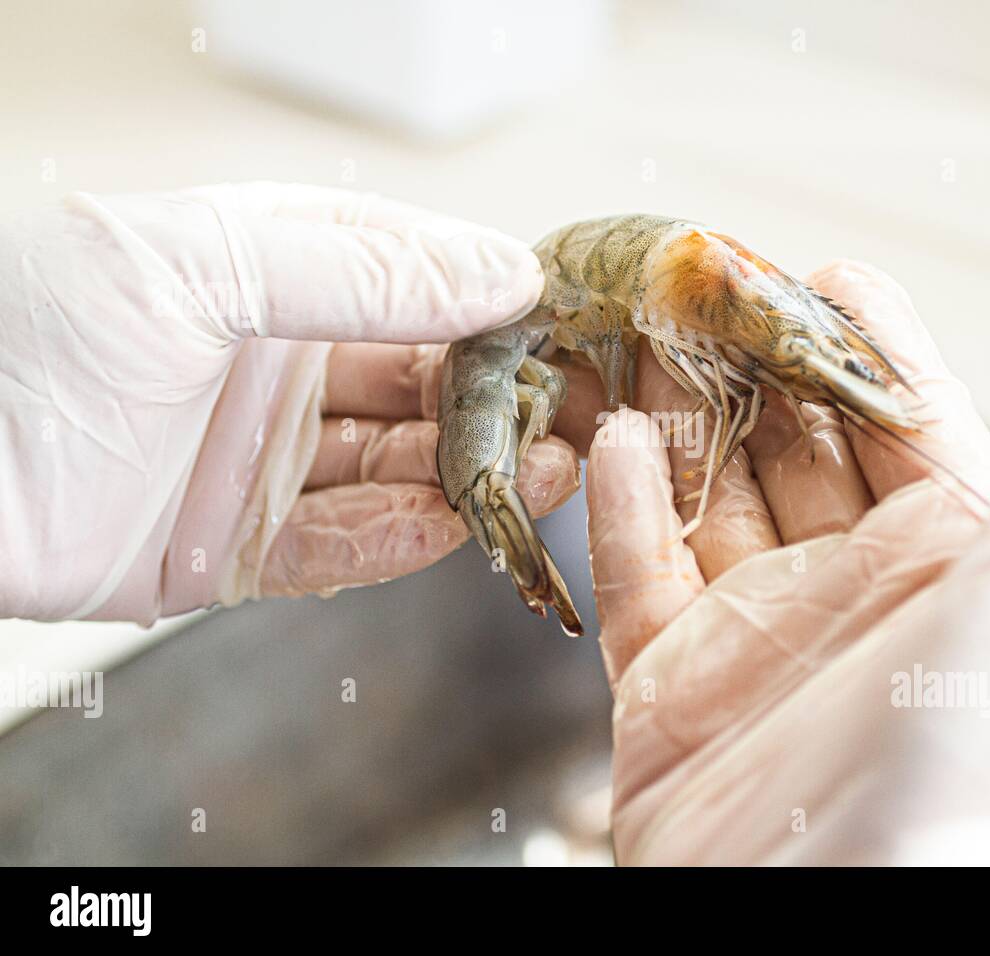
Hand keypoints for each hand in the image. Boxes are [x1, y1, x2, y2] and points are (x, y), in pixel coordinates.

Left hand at [0, 183, 580, 622]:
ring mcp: (252, 456)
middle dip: (495, 399)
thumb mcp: (197, 265)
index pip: (408, 275)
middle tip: (575, 417)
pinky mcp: (227, 545)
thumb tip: (496, 271)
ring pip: (391, 467)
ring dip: (467, 473)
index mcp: (263, 270)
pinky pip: (334, 547)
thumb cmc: (22, 328)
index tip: (562, 325)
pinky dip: (394, 540)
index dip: (489, 298)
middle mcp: (268, 361)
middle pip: (415, 380)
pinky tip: (448, 528)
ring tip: (542, 475)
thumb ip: (355, 272)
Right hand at [586, 260, 989, 864]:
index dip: (870, 344)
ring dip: (682, 418)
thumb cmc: (966, 768)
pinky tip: (617, 444)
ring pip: (711, 499)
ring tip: (648, 339)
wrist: (834, 925)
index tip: (827, 272)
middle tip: (709, 284)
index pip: (908, 421)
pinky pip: (638, 579)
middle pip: (797, 447)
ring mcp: (760, 640)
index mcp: (953, 565)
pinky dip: (623, 511)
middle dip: (757, 364)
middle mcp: (857, 596)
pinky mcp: (673, 690)